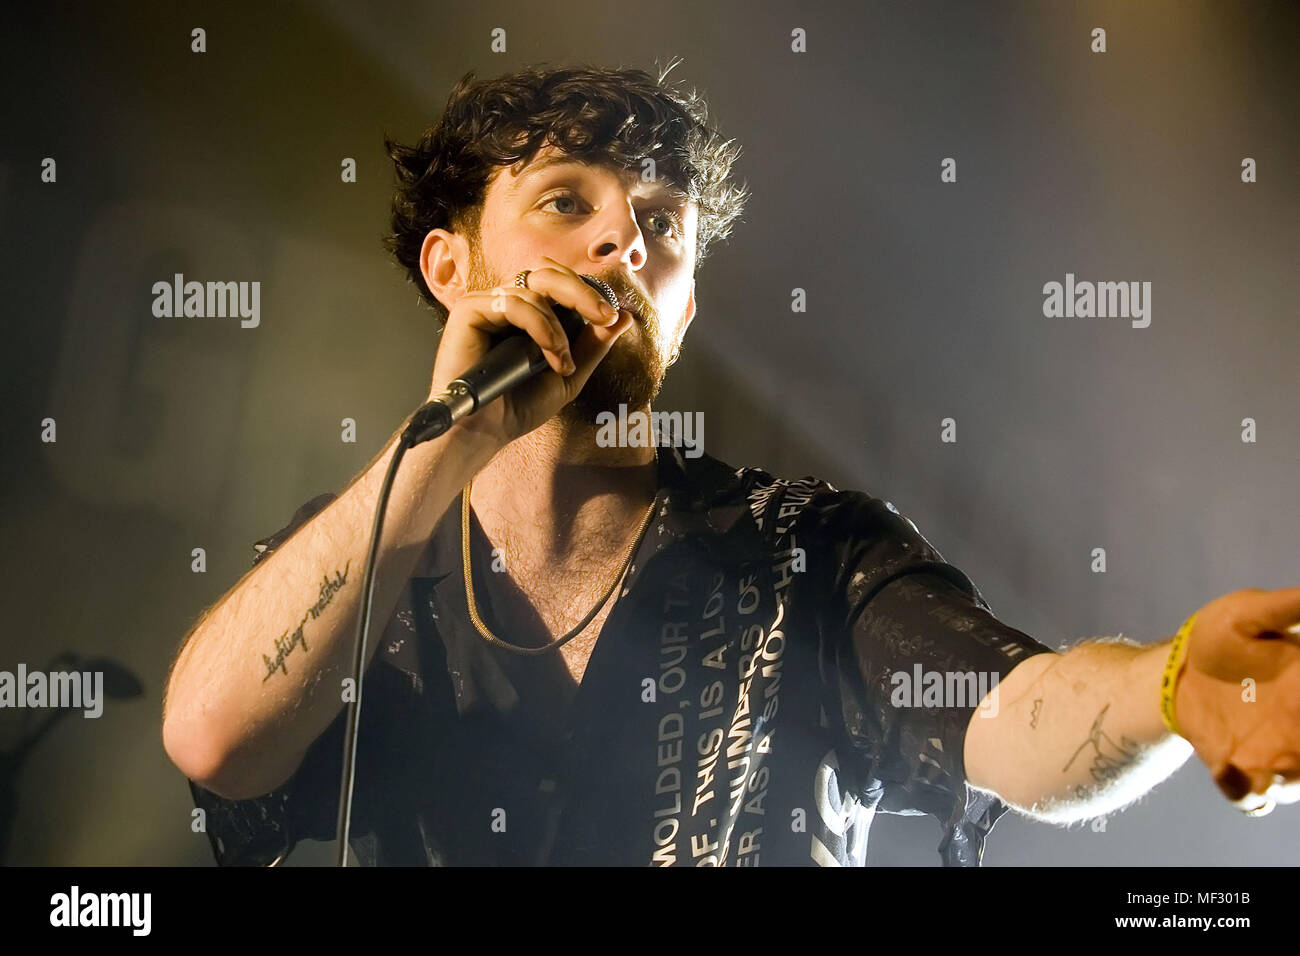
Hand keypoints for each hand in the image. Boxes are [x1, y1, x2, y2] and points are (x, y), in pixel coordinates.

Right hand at [428, 256, 634, 446]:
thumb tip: (623, 316)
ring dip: (558, 329)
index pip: (557, 283)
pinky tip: (550, 357)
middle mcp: (505, 302)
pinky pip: (513, 303)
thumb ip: (593, 345)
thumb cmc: (518, 406)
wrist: (486, 430)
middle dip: (581, 292)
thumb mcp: (569, 375)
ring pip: (534, 291)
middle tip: (604, 316)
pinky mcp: (469, 310)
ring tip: (563, 365)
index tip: (611, 316)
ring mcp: (486, 303)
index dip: (585, 292)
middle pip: (547, 274)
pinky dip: (540, 328)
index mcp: (527, 312)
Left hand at [1173, 587, 1299, 814]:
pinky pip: (1251, 798)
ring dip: (1292, 783)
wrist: (1177, 668)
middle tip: (1295, 744)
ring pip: (1297, 786)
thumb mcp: (1252, 614)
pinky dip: (1245, 794)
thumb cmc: (1222, 634)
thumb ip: (1289, 609)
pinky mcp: (1240, 771)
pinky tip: (1226, 771)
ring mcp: (1275, 756)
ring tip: (1278, 775)